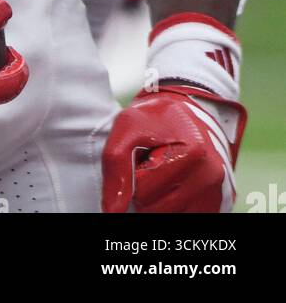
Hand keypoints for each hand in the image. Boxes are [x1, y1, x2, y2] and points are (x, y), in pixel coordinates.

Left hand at [102, 88, 243, 212]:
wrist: (188, 111)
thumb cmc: (156, 118)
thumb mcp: (128, 127)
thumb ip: (116, 164)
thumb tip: (112, 211)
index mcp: (194, 154)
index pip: (142, 190)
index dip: (135, 173)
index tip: (144, 155)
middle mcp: (211, 177)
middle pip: (154, 208)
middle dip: (145, 188)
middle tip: (153, 164)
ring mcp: (216, 194)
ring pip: (167, 216)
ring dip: (158, 198)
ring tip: (164, 172)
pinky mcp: (217, 206)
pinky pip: (182, 217)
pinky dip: (172, 206)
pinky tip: (174, 185)